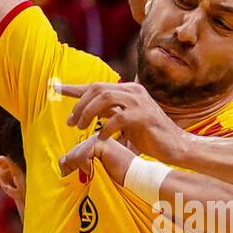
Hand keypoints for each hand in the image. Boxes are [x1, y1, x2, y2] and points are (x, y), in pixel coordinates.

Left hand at [55, 81, 186, 160]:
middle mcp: (134, 92)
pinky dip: (106, 128)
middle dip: (79, 104)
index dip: (74, 88)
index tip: (55, 88)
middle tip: (70, 122)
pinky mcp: (144, 116)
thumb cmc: (151, 138)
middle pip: (98, 88)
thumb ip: (111, 114)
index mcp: (129, 91)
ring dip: (88, 112)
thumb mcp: (126, 122)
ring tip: (80, 128)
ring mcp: (140, 102)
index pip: (97, 86)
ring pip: (105, 98)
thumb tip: (90, 114)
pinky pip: (118, 118)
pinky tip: (100, 138)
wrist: (177, 147)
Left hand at [59, 132, 137, 181]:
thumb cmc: (117, 181)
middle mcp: (94, 140)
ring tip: (95, 173)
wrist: (135, 181)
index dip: (71, 169)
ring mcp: (97, 139)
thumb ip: (79, 167)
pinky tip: (98, 170)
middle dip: (75, 170)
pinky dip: (86, 167)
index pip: (70, 156)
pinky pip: (81, 156)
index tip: (83, 177)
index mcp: (93, 146)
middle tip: (90, 176)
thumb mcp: (94, 174)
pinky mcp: (101, 142)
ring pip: (73, 156)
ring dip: (81, 170)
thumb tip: (62, 166)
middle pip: (69, 156)